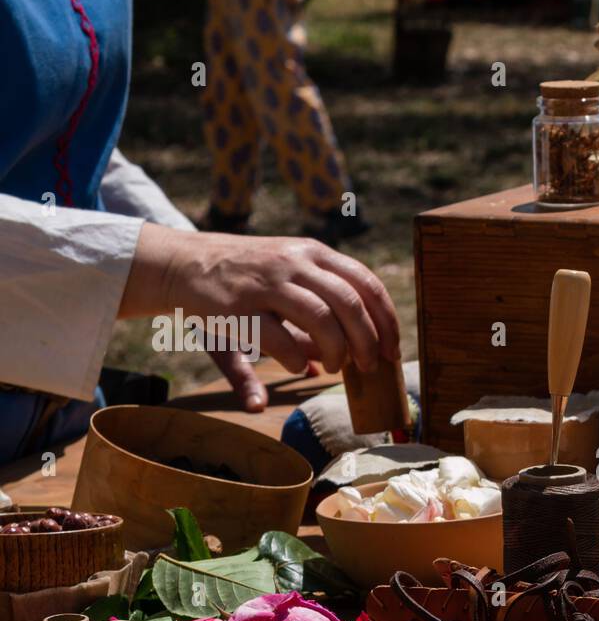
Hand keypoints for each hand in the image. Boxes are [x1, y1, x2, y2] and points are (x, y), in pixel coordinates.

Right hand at [121, 225, 399, 409]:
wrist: (183, 263)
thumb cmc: (246, 278)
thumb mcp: (289, 274)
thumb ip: (322, 302)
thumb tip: (354, 342)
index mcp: (313, 252)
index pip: (366, 283)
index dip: (386, 320)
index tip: (393, 350)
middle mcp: (295, 262)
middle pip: (350, 303)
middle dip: (367, 341)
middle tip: (368, 366)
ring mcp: (267, 282)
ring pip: (322, 319)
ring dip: (337, 351)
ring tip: (335, 368)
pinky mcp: (239, 306)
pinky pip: (280, 339)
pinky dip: (295, 359)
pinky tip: (298, 367)